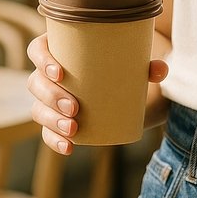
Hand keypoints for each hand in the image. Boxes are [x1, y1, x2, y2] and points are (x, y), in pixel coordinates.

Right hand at [25, 33, 168, 154]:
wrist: (137, 95)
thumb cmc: (129, 69)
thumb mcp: (140, 67)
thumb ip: (151, 67)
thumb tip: (160, 70)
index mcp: (62, 51)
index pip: (38, 50)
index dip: (42, 60)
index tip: (60, 73)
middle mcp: (52, 76)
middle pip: (36, 82)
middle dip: (50, 96)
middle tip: (74, 107)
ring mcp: (53, 100)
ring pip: (39, 108)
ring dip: (51, 120)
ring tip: (73, 128)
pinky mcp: (62, 121)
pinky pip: (49, 132)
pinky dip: (55, 140)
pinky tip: (68, 147)